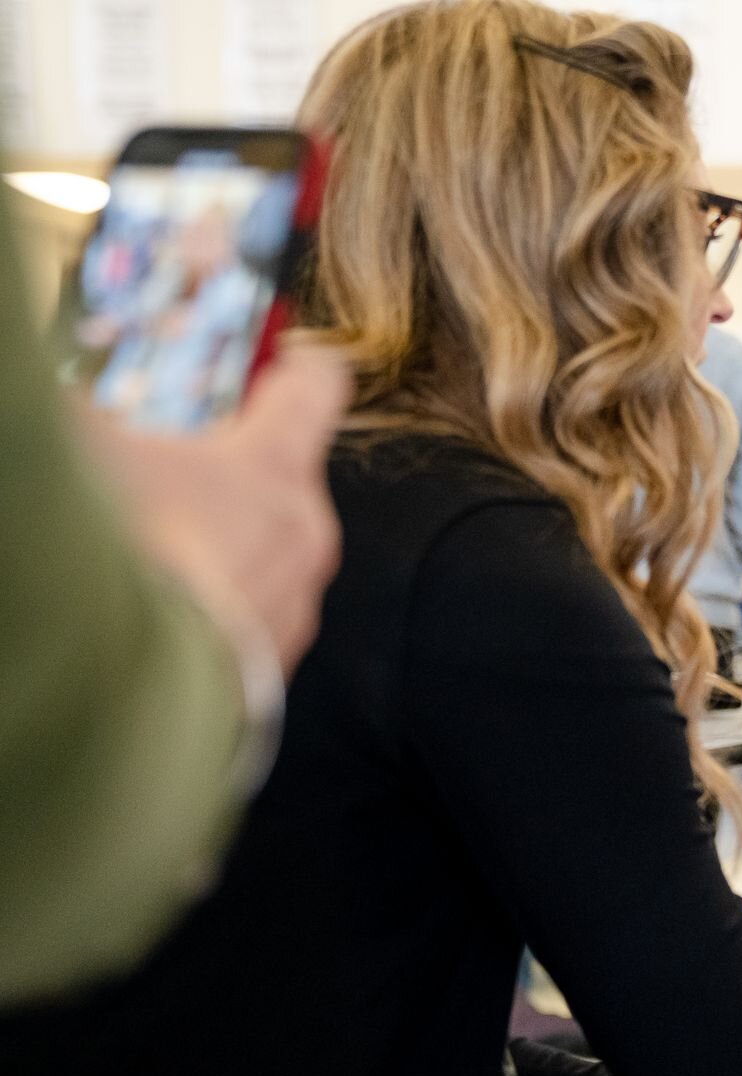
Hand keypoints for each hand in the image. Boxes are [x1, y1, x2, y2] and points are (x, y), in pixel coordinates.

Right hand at [92, 343, 349, 675]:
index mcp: (275, 465)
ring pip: (262, 554)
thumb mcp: (84, 448)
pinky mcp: (267, 674)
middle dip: (227, 463)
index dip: (291, 360)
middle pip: (281, 476)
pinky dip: (204, 607)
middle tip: (163, 459)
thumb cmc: (113, 550)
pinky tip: (149, 606)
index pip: (317, 384)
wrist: (120, 695)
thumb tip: (64, 394)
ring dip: (215, 541)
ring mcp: (291, 609)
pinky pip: (241, 621)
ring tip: (145, 544)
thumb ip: (82, 408)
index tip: (270, 354)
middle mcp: (303, 534)